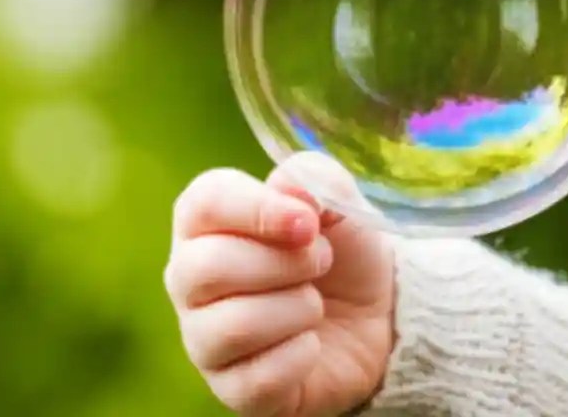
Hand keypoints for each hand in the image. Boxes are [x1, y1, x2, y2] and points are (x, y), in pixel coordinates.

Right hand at [165, 152, 394, 415]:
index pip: (203, 203)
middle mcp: (190, 279)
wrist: (377, 320)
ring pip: (234, 325)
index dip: (257, 208)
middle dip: (284, 263)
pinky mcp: (230, 388)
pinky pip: (259, 376)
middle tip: (322, 262)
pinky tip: (311, 344)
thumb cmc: (343, 253)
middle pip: (208, 267)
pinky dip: (302, 354)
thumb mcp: (341, 204)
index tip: (307, 222)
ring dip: (297, 308)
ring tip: (315, 304)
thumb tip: (291, 192)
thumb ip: (315, 180)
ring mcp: (204, 338)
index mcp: (208, 222)